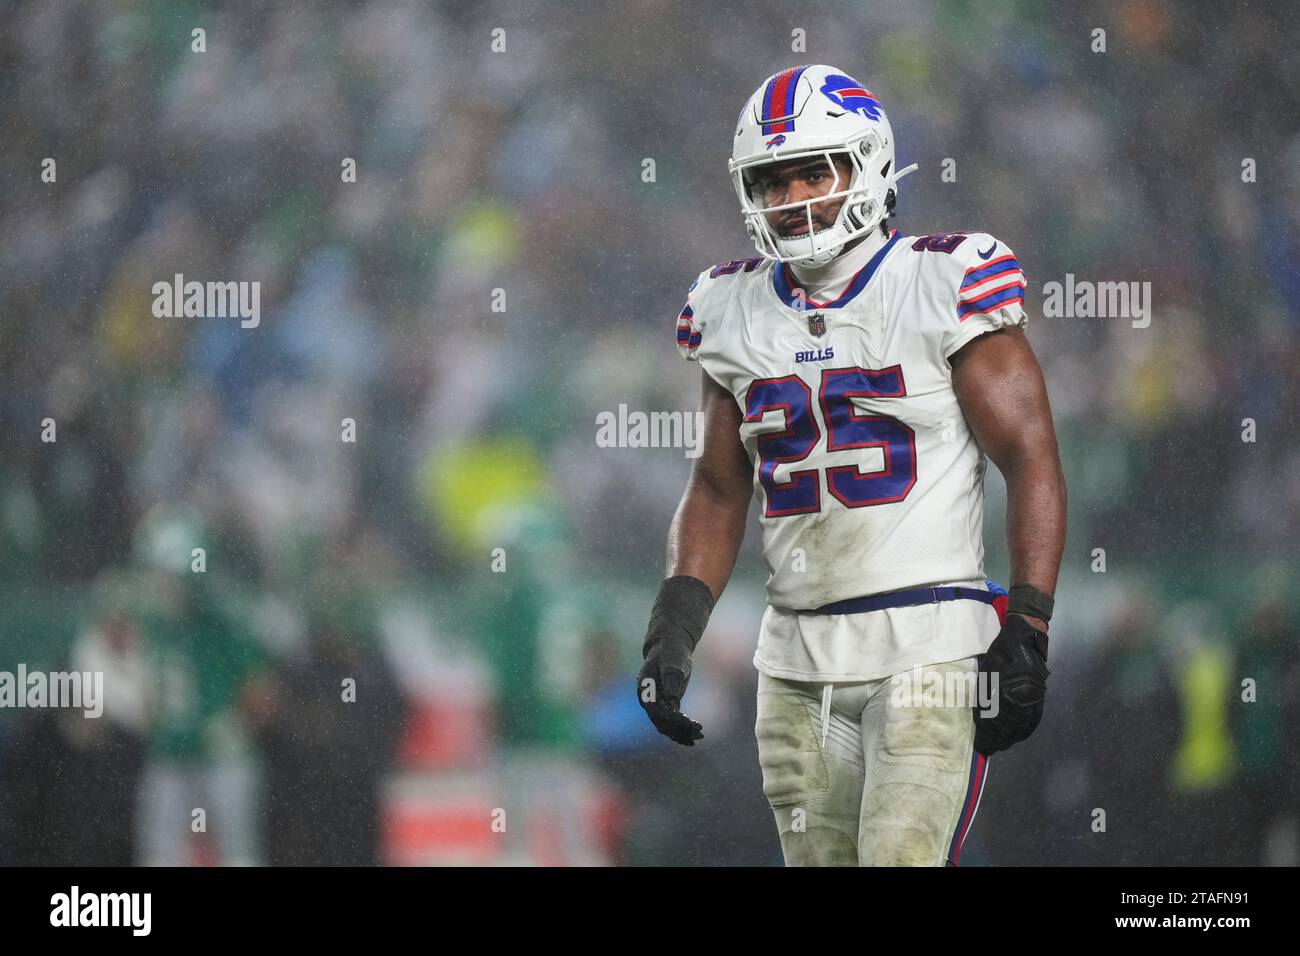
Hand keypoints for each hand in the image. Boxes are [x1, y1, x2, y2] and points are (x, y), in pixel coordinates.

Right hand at [637, 632, 702, 745]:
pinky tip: (695, 736)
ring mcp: (658, 703)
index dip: (670, 719)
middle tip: (698, 732)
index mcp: (644, 688)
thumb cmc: (670, 651)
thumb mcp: (671, 659)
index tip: (687, 721)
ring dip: (681, 733)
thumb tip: (671, 698)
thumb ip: (670, 676)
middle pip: (660, 722)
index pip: (654, 710)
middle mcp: (649, 700)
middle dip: (679, 729)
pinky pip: (673, 722)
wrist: (670, 647)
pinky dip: (682, 730)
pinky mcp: (668, 705)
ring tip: (700, 737)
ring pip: (666, 726)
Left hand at [973, 614, 1049, 755]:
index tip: (982, 746)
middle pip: (1009, 727)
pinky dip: (1027, 729)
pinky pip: (1035, 718)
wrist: (1025, 639)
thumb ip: (985, 697)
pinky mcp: (1040, 696)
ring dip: (1012, 738)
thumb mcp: (986, 673)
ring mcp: (1033, 699)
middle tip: (991, 749)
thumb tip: (982, 720)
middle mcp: (1021, 700)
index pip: (995, 723)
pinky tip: (1021, 735)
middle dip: (999, 740)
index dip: (988, 736)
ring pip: (1022, 726)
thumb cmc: (1000, 654)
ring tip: (1003, 745)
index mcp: (1005, 693)